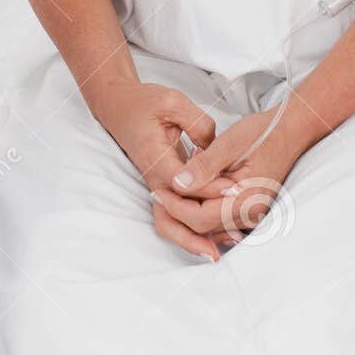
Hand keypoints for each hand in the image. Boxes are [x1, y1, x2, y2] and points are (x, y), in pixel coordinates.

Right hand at [92, 80, 225, 260]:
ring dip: (191, 237)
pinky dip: (190, 225)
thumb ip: (196, 123)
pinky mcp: (163, 184)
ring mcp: (157, 183)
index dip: (209, 187)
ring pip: (169, 220)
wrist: (119, 107)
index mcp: (155, 156)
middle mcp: (154, 176)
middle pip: (167, 217)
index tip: (234, 189)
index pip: (183, 182)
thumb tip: (213, 146)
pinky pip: (174, 211)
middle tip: (216, 252)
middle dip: (191, 237)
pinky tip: (213, 231)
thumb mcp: (172, 102)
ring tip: (219, 251)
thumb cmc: (145, 103)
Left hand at [149, 107, 306, 252]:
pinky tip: (191, 193)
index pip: (201, 218)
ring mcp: (251, 215)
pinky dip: (202, 210)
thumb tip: (178, 183)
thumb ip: (204, 165)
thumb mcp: (229, 143)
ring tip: (172, 191)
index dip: (176, 207)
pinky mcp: (249, 210)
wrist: (290, 132)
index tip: (158, 191)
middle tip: (159, 191)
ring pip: (210, 227)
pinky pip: (220, 220)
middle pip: (204, 227)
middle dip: (178, 212)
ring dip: (188, 212)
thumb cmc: (262, 134)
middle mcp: (250, 215)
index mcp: (246, 201)